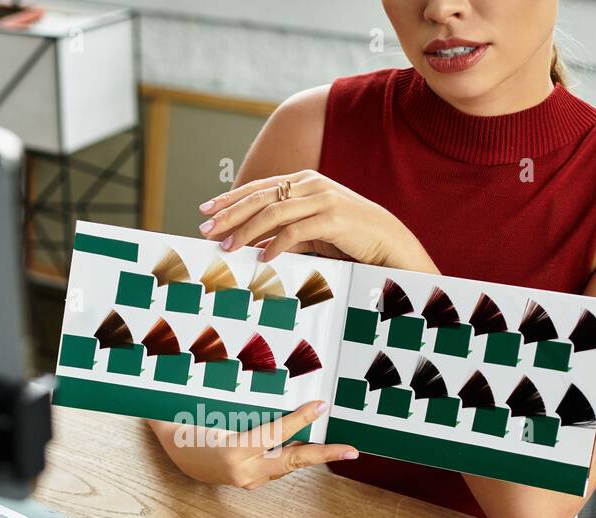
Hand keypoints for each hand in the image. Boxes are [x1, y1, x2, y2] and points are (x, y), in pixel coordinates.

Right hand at [151, 401, 357, 489]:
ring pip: (288, 464)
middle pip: (292, 460)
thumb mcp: (203, 409)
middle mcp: (244, 471)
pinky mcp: (252, 482)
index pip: (274, 434)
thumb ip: (228, 400)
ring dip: (312, 453)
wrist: (173, 456)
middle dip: (324, 454)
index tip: (321, 405)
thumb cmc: (185, 425)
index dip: (300, 418)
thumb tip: (251, 373)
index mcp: (232, 452)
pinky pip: (279, 466)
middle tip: (352, 450)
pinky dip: (294, 453)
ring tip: (340, 447)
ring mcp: (249, 480)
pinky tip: (307, 442)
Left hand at [198, 170, 434, 270]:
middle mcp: (311, 184)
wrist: (389, 242)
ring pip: (273, 212)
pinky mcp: (333, 218)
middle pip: (260, 197)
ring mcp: (322, 198)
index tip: (206, 212)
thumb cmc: (348, 237)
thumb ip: (285, 231)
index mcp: (303, 182)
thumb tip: (254, 243)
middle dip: (229, 214)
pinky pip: (296, 231)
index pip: (258, 188)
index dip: (229, 199)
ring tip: (229, 248)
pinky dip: (276, 245)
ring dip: (247, 232)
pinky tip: (263, 258)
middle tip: (207, 231)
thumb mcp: (311, 231)